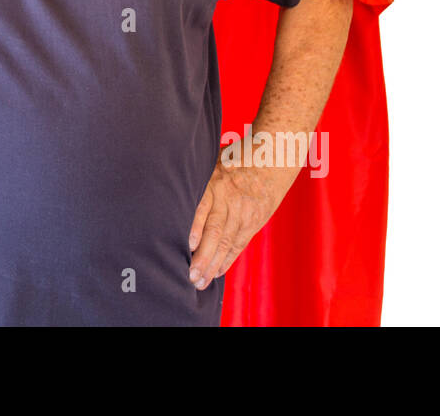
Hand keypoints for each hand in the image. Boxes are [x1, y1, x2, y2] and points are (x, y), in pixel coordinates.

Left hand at [187, 152, 297, 289]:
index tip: (186, 245)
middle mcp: (230, 200)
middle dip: (202, 256)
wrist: (272, 159)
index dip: (195, 227)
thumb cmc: (235, 158)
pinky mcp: (253, 222)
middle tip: (189, 275)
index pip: (203, 207)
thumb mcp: (211, 160)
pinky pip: (239, 244)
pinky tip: (216, 272)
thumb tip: (167, 190)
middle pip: (215, 231)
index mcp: (216, 183)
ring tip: (199, 281)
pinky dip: (227, 260)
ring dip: (212, 264)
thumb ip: (195, 178)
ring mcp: (243, 214)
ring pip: (226, 243)